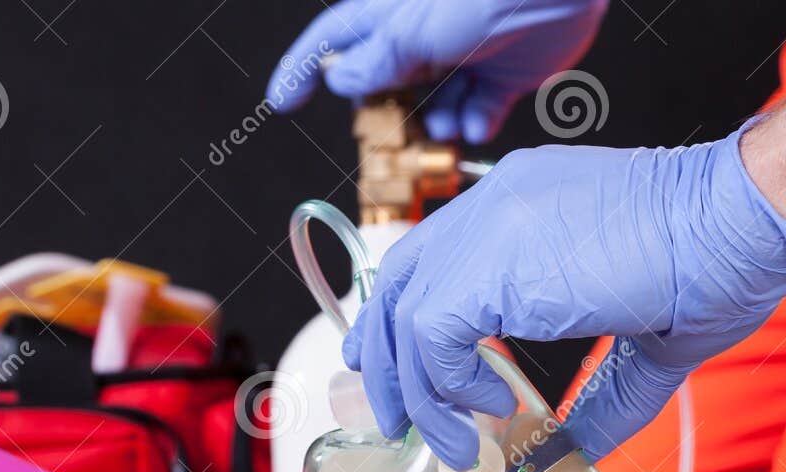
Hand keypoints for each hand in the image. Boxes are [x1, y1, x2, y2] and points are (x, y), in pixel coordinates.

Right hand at [266, 0, 608, 143]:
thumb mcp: (412, 28)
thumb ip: (376, 59)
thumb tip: (339, 80)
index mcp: (389, 15)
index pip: (332, 42)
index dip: (302, 69)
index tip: (282, 101)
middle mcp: (423, 39)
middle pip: (388, 87)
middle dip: (388, 118)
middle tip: (390, 140)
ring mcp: (464, 58)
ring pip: (434, 109)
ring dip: (434, 128)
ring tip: (443, 130)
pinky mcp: (503, 77)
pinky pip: (477, 114)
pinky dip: (473, 126)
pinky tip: (475, 124)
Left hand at [341, 128, 785, 467]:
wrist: (740, 227)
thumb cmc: (716, 269)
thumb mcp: (645, 348)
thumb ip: (601, 398)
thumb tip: (573, 451)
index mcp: (522, 208)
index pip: (434, 263)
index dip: (412, 329)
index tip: (423, 386)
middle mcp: (494, 206)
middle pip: (399, 283)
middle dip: (392, 364)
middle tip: (411, 428)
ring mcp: (489, 225)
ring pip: (405, 314)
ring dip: (422, 393)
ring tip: (460, 443)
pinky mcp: (494, 262)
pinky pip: (431, 333)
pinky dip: (447, 383)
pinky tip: (491, 409)